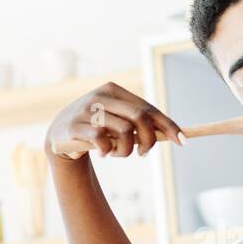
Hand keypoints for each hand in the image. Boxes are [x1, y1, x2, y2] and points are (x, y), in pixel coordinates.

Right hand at [45, 82, 183, 159]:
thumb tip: (173, 134)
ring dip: (126, 150)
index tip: (183, 141)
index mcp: (114, 90)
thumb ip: (139, 124)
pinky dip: (109, 152)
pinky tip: (103, 154)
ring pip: (125, 132)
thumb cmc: (97, 127)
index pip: (148, 108)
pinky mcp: (75, 126)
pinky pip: (104, 142)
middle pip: (140, 117)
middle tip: (144, 153)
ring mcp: (87, 110)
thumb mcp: (117, 121)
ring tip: (118, 154)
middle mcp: (101, 96)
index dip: (168, 125)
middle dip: (149, 140)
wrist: (59, 134)